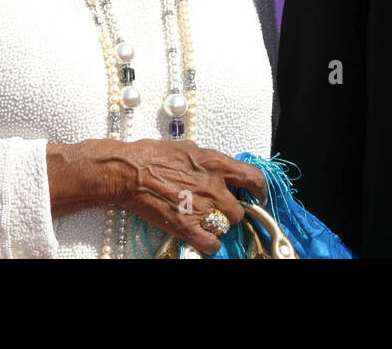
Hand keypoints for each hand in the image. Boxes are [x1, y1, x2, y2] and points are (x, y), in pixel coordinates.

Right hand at [104, 139, 266, 254]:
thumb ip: (209, 161)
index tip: (259, 197)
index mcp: (216, 163)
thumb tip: (219, 169)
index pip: (253, 178)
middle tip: (219, 210)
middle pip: (238, 210)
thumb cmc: (155, 154)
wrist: (130, 171)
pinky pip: (211, 244)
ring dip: (217, 226)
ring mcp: (201, 208)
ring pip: (225, 227)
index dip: (261, 190)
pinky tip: (201, 237)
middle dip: (230, 212)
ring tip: (204, 221)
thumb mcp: (189, 148)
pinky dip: (209, 244)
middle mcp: (213, 186)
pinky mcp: (186, 226)